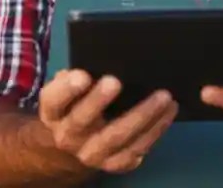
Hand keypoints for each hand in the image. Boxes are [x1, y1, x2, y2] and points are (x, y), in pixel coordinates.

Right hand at [38, 68, 178, 173]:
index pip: (53, 102)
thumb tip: (97, 59)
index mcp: (53, 113)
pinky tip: (169, 111)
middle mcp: (68, 137)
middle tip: (116, 81)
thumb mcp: (69, 87)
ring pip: (116, 137)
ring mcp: (92, 155)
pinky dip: (156, 129)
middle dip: (98, 101)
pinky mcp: (116, 164)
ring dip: (142, 115)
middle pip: (81, 121)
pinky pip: (138, 149)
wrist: (76, 143)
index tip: (82, 74)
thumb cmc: (77, 103)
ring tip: (163, 96)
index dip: (66, 89)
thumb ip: (77, 75)